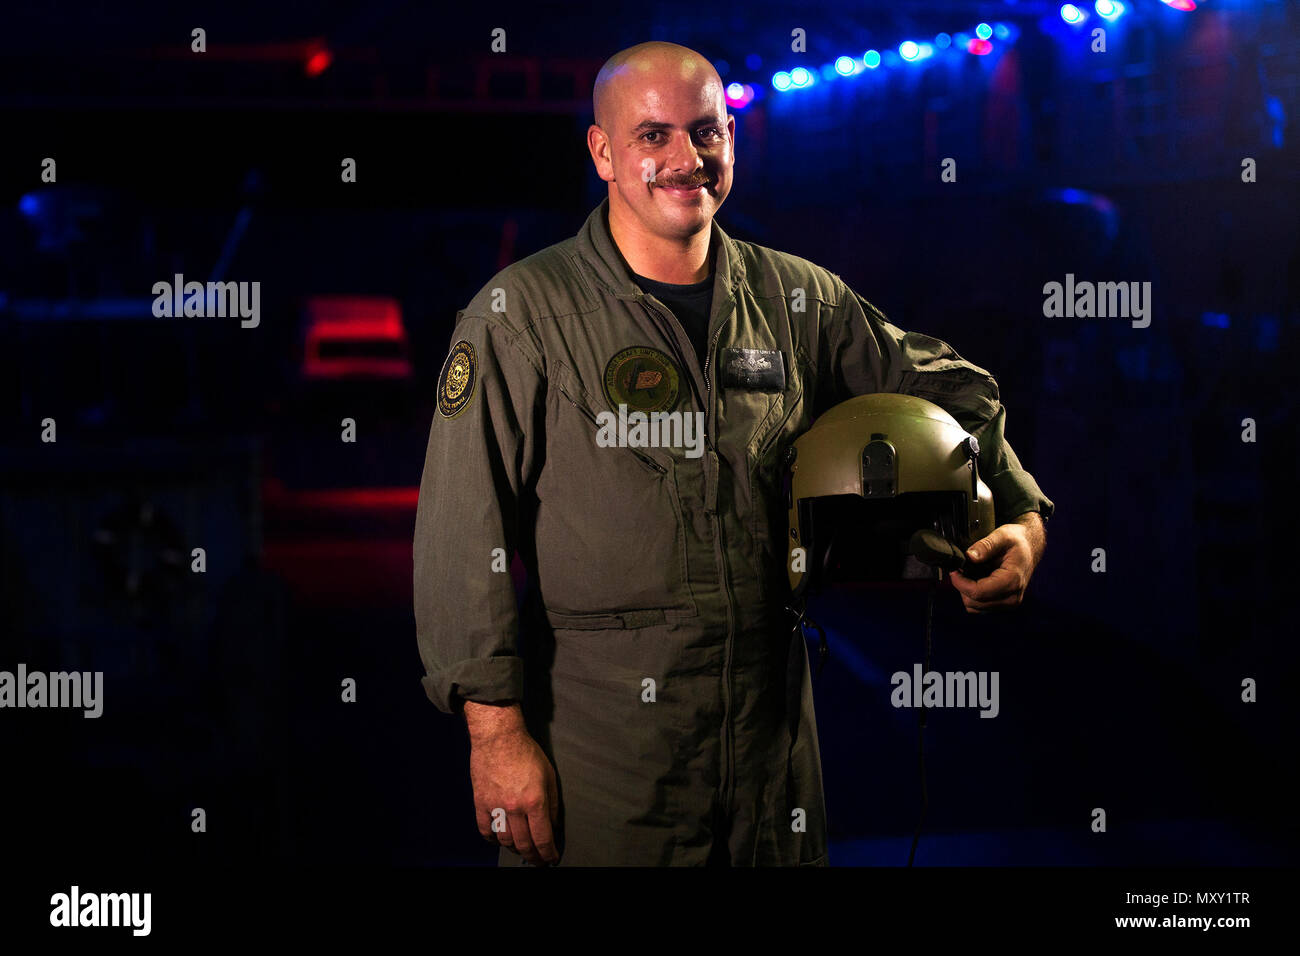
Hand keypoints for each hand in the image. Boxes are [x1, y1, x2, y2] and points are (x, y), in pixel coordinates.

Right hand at [463, 701, 560, 864]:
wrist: (498, 736)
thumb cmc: (525, 751)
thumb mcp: (549, 775)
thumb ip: (553, 803)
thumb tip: (553, 824)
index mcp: (535, 801)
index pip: (543, 838)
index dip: (548, 853)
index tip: (551, 858)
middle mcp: (515, 807)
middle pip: (524, 844)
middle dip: (533, 857)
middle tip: (538, 861)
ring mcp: (495, 806)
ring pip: (504, 840)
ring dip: (514, 849)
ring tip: (521, 849)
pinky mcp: (481, 802)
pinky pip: (484, 829)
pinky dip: (491, 839)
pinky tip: (498, 839)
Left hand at [948, 512, 1045, 613]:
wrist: (1029, 548)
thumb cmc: (1017, 542)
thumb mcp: (1002, 536)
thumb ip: (986, 545)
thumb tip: (970, 556)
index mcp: (1012, 581)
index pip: (978, 593)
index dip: (960, 582)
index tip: (954, 569)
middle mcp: (1012, 597)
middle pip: (973, 603)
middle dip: (962, 586)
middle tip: (961, 568)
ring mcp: (1008, 604)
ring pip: (974, 607)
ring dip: (966, 591)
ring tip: (971, 573)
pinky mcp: (1003, 605)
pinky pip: (979, 607)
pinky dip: (973, 595)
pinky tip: (976, 580)